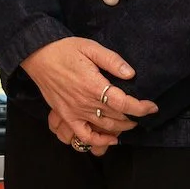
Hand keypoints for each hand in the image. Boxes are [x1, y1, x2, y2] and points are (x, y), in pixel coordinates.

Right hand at [22, 36, 157, 150]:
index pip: (123, 103)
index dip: (141, 107)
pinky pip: (83, 134)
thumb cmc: (64, 49)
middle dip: (134, 116)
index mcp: (93, 85)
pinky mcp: (66, 115)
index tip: (152, 107)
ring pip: (105, 126)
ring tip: (131, 122)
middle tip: (143, 112)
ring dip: (121, 127)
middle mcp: (85, 102)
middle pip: (117, 116)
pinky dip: (98, 140)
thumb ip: (112, 60)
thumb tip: (131, 73)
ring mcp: (75, 111)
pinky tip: (111, 139)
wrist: (37, 55)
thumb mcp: (90, 47)